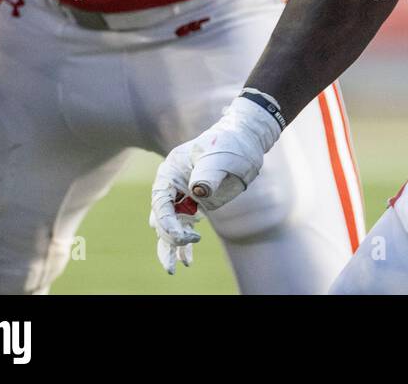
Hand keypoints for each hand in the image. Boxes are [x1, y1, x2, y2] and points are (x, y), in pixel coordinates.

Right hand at [149, 95, 281, 274]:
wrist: (246, 140)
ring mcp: (183, 195)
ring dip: (172, 246)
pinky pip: (183, 226)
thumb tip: (198, 191)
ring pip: (169, 226)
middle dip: (169, 238)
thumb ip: (209, 173)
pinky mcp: (195, 203)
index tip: (187, 237)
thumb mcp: (220, 156)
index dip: (169, 223)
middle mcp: (172, 185)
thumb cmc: (231, 143)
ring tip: (175, 268)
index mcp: (170, 172)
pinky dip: (184, 243)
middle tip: (180, 257)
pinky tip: (187, 261)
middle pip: (161, 217)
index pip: (161, 203)